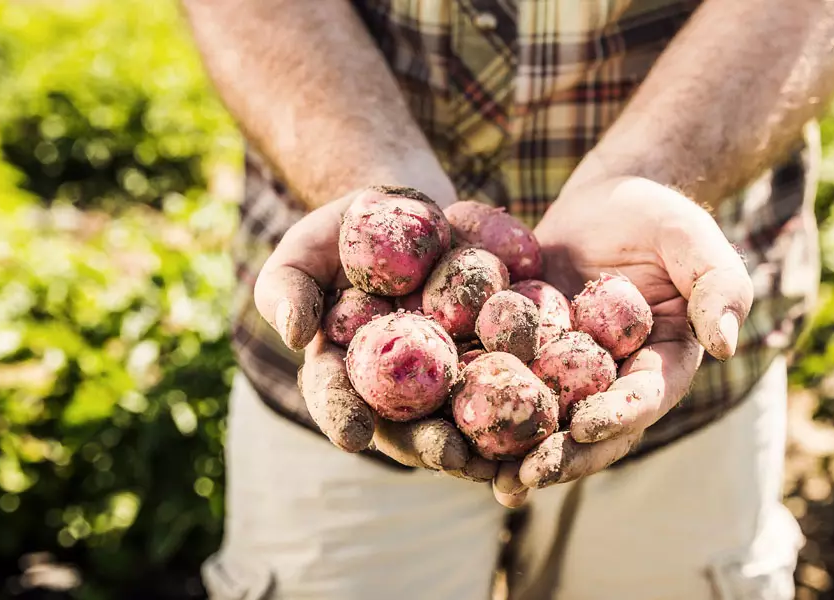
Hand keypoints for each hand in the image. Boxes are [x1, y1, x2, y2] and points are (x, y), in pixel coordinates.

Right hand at [254, 187, 496, 481]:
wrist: (416, 211)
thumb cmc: (347, 231)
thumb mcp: (307, 248)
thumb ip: (287, 287)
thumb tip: (291, 332)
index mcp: (343, 369)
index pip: (337, 397)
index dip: (343, 416)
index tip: (353, 436)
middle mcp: (394, 388)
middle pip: (406, 425)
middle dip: (427, 444)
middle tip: (444, 454)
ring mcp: (444, 379)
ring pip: (461, 419)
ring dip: (482, 442)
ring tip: (499, 456)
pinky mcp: (490, 360)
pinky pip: (510, 386)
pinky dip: (525, 403)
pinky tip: (546, 418)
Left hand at [493, 176, 753, 502]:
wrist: (607, 204)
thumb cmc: (660, 219)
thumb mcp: (693, 240)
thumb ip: (718, 286)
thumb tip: (726, 343)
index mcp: (663, 364)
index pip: (644, 399)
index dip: (619, 417)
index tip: (588, 428)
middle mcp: (616, 384)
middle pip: (591, 432)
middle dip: (561, 457)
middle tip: (526, 476)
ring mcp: (569, 378)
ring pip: (545, 425)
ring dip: (515, 454)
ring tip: (483, 476)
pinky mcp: (528, 360)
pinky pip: (505, 389)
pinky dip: (480, 412)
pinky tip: (448, 429)